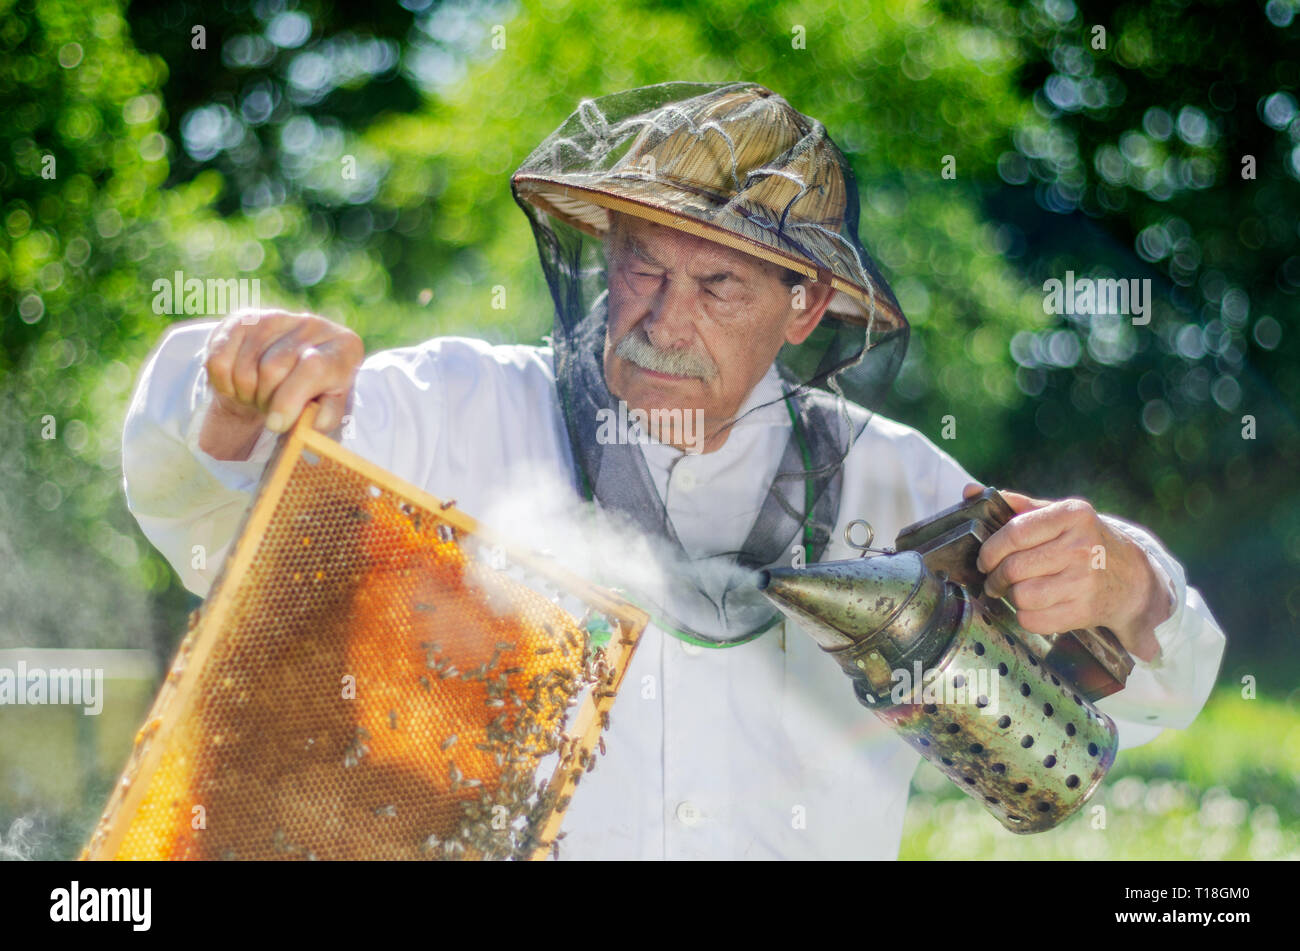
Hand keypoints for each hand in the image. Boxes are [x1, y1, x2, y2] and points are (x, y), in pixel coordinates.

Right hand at [199, 310, 363, 459]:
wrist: (288, 378)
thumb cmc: (314, 399)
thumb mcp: (329, 410)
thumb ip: (326, 417)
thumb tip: (313, 420)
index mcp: (345, 347)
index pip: (312, 368)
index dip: (290, 400)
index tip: (277, 424)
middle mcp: (314, 325)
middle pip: (273, 368)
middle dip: (267, 400)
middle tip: (271, 410)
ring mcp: (277, 317)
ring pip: (245, 366)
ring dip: (246, 394)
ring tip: (260, 397)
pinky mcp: (244, 319)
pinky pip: (218, 359)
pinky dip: (223, 383)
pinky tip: (240, 386)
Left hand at [962, 483, 1171, 661]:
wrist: (1131, 579)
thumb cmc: (1083, 542)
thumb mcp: (1059, 516)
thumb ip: (1016, 505)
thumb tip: (970, 491)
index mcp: (1073, 515)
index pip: (1015, 532)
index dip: (991, 549)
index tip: (985, 559)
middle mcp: (1081, 546)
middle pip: (1013, 567)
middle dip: (994, 576)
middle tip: (993, 579)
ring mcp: (1084, 581)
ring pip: (1021, 595)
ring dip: (1010, 596)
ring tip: (1014, 590)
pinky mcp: (1084, 611)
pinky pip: (1033, 620)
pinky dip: (1025, 616)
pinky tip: (1033, 606)